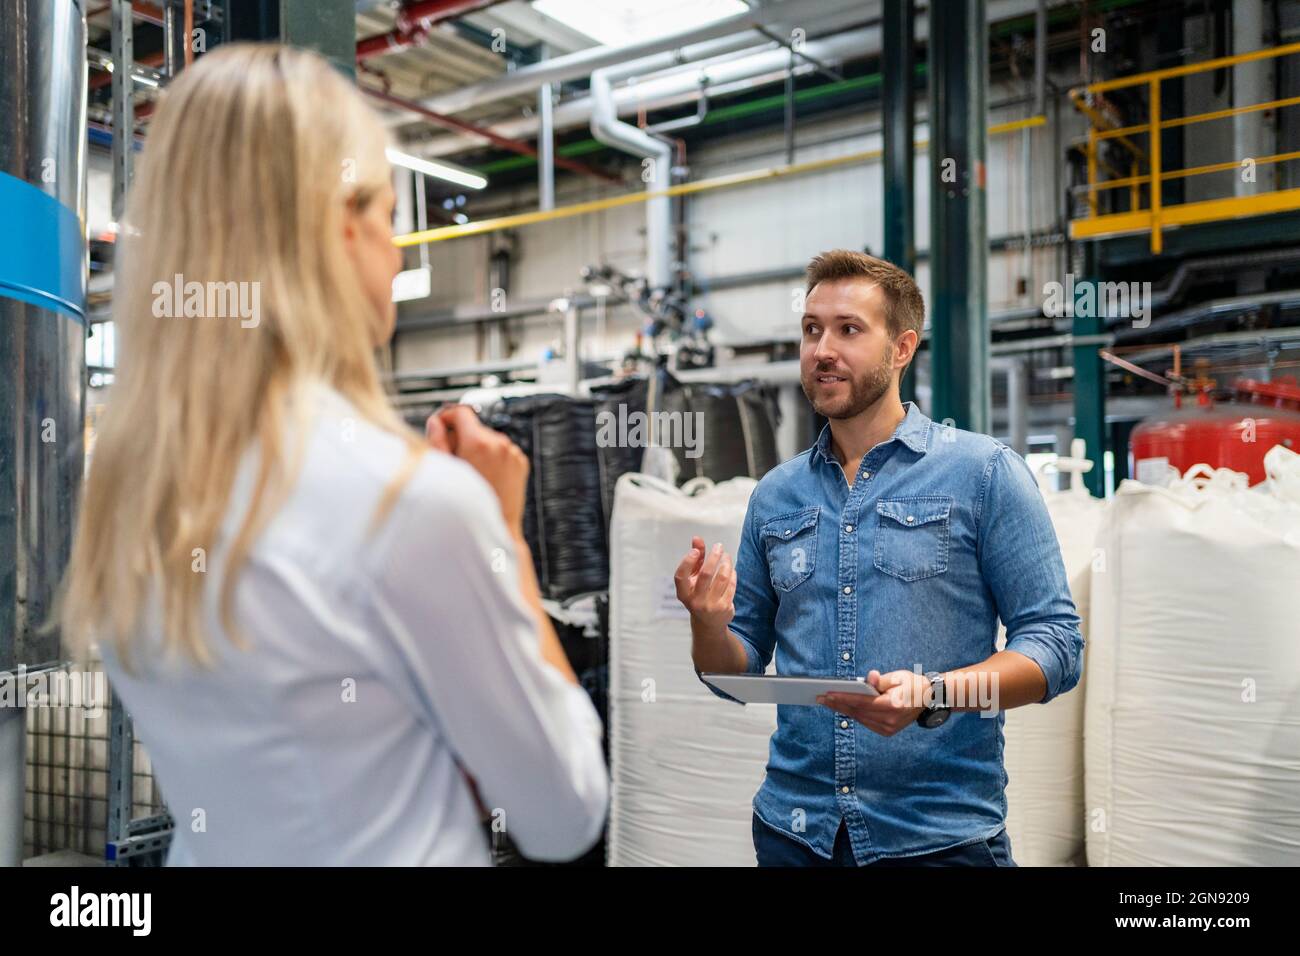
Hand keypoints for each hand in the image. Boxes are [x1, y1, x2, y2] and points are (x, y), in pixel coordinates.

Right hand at [426, 405, 528, 535]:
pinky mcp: (521, 462)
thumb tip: (435, 421)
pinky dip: (493, 458)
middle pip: (474, 427)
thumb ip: (437, 440)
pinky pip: (502, 451)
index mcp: (479, 442)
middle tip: (455, 461)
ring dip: (478, 449)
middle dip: (462, 438)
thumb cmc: (469, 504)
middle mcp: (499, 444)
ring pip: (489, 440)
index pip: (461, 412)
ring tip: (473, 473)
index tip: (441, 424)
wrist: (497, 526)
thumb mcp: (446, 469)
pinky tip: (487, 476)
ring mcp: (512, 453)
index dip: (447, 416)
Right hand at [673, 535, 736, 634]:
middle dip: (714, 557)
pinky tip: (731, 569)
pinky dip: (732, 574)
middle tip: (719, 546)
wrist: (708, 623)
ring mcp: (711, 606)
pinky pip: (731, 585)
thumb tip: (697, 538)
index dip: (687, 562)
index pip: (681, 576)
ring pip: (722, 578)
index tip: (696, 550)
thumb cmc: (699, 594)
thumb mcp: (693, 579)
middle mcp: (695, 601)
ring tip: (727, 556)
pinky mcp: (725, 608)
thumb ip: (696, 559)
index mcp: (683, 594)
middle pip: (706, 574)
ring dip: (726, 563)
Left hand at [817, 669, 930, 736]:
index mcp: (893, 705)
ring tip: (828, 702)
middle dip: (837, 704)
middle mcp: (890, 720)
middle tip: (820, 698)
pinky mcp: (888, 731)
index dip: (844, 698)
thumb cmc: (911, 684)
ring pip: (860, 718)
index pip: (862, 702)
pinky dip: (854, 714)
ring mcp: (889, 728)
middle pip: (858, 712)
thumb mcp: (898, 676)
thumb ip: (881, 679)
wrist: (929, 699)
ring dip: (843, 710)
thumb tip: (870, 677)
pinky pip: (866, 722)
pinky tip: (843, 707)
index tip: (828, 694)